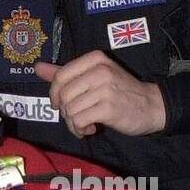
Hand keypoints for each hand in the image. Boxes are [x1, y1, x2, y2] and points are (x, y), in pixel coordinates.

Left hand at [35, 52, 166, 137]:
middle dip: (65, 112)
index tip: (62, 104)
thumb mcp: (94, 76)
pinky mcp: (109, 108)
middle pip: (63, 95)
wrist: (152, 105)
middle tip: (76, 117)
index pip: (60, 76)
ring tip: (84, 124)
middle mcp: (100, 70)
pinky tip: (91, 128)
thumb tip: (37, 67)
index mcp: (95, 59)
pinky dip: (80, 129)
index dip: (55, 94)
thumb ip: (64, 72)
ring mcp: (105, 89)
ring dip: (73, 123)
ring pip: (70, 110)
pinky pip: (79, 121)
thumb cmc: (120, 91)